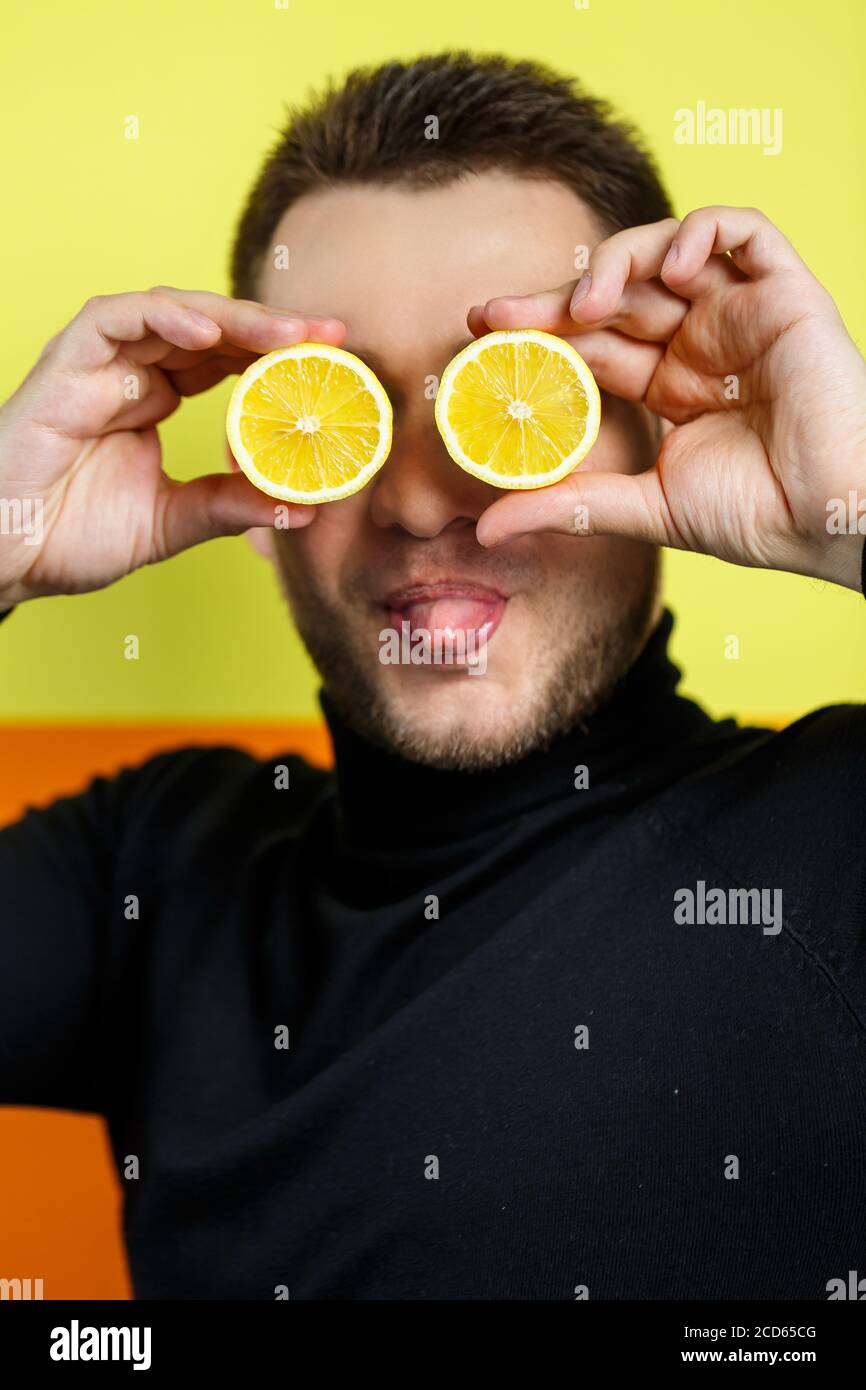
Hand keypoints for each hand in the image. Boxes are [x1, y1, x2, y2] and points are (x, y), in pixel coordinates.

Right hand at [0, 288, 344, 605]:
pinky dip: (163, 316)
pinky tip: (209, 332)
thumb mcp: (171, 522)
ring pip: (171, 312)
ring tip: (285, 333)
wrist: (7, 557)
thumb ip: (229, 506)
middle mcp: (130, 373)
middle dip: (272, 328)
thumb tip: (300, 509)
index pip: (226, 360)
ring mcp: (97, 364)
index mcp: (153, 399)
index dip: (278, 356)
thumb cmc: (70, 537)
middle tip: (331, 333)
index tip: (335, 362)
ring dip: (232, 317)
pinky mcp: (65, 364)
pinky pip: (115, 318)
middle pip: (209, 329)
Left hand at [469, 207, 865, 589]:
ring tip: (586, 304)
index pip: (592, 342)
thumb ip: (568, 505)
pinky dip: (703, 231)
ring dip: (618, 263)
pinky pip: (745, 231)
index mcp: (669, 384)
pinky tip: (672, 265)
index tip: (483, 330)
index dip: (540, 331)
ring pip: (667, 252)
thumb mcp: (643, 507)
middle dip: (554, 298)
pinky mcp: (785, 293)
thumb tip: (486, 528)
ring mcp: (741, 313)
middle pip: (616, 295)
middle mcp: (700, 341)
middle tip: (498, 312)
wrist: (827, 518)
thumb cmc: (754, 516)